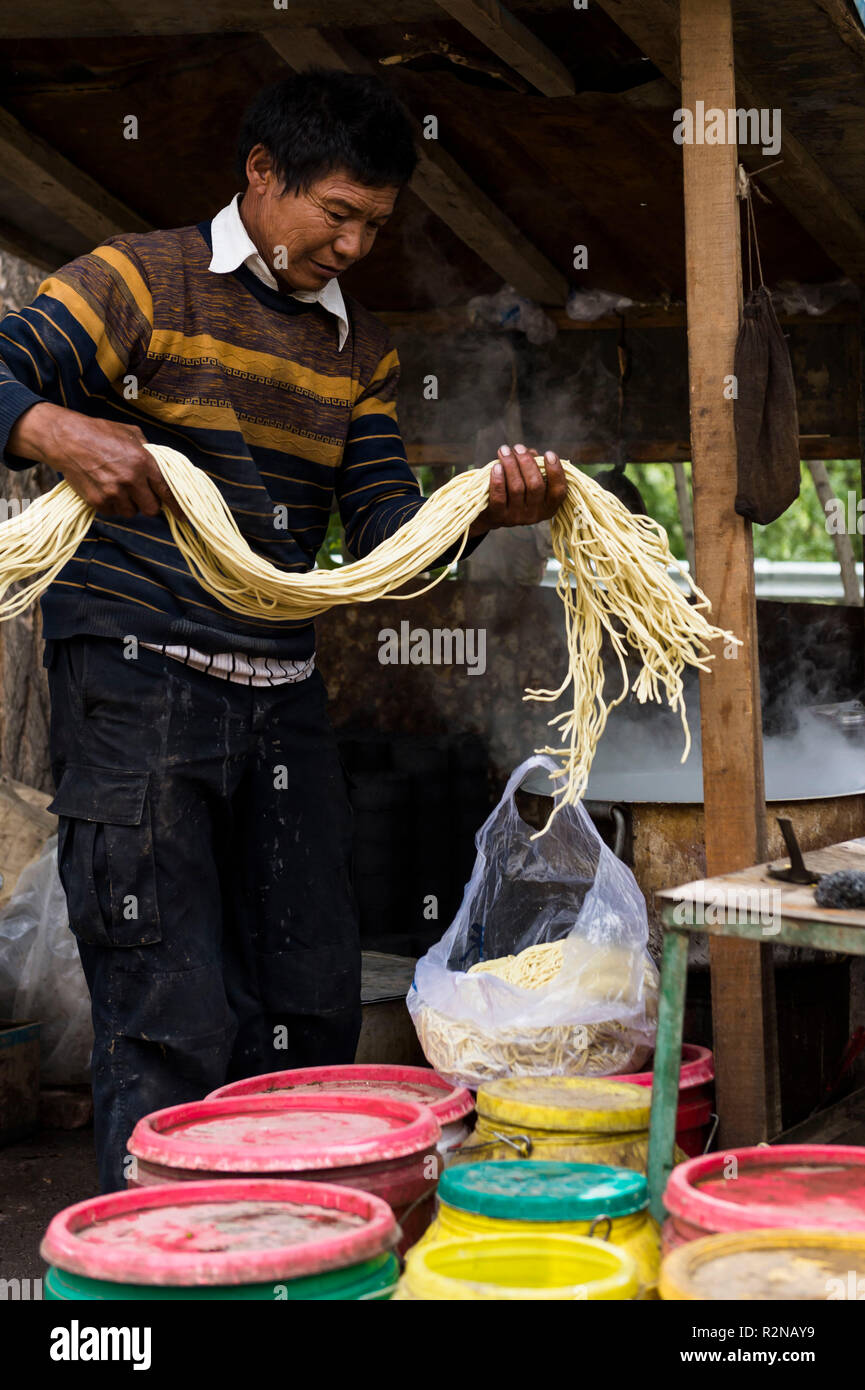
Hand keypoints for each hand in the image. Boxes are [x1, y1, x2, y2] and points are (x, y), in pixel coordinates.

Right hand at [9, 402, 179, 519]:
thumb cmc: (99, 433)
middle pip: (151, 509)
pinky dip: (112, 505)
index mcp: (143, 461)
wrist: (66, 439)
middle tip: (142, 495)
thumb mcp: (131, 433)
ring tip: (119, 488)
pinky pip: (113, 512)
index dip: (177, 506)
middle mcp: (130, 479)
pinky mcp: (98, 501)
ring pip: (132, 512)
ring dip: (129, 504)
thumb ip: (149, 451)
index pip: (167, 490)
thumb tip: (162, 466)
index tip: (183, 516)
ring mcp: (113, 492)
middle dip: (149, 504)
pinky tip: (106, 489)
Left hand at [468, 444, 566, 537]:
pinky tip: (496, 466)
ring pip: (516, 488)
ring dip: (510, 465)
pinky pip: (499, 497)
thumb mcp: (529, 479)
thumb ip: (534, 465)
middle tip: (518, 447)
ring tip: (504, 450)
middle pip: (535, 485)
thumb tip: (530, 453)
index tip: (549, 453)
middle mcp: (535, 515)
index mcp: (549, 506)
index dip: (555, 472)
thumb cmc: (517, 488)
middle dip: (527, 462)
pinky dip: (498, 480)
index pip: (558, 491)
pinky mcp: (500, 516)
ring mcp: (517, 517)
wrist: (493, 513)